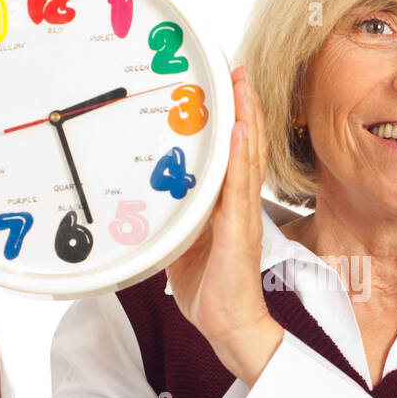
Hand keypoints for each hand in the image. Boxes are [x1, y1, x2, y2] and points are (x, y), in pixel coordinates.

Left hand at [166, 66, 282, 385]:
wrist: (229, 326)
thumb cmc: (210, 291)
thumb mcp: (180, 248)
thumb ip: (172, 222)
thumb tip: (149, 206)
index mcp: (227, 208)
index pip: (234, 155)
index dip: (235, 120)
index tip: (229, 88)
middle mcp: (239, 206)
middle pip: (246, 146)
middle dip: (244, 107)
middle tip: (238, 71)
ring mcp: (243, 217)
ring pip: (247, 158)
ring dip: (247, 120)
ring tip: (243, 86)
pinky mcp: (240, 233)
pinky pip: (240, 190)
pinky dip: (241, 159)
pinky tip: (242, 133)